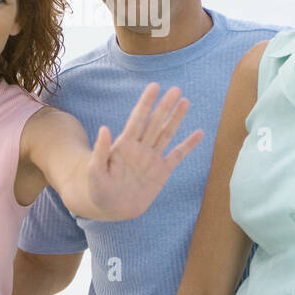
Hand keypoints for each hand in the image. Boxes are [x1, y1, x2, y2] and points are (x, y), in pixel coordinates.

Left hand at [85, 83, 204, 219]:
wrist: (110, 208)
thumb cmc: (97, 188)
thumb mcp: (94, 171)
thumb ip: (100, 151)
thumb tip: (104, 128)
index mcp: (124, 145)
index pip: (137, 119)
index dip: (146, 103)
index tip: (154, 86)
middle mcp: (140, 148)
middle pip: (155, 122)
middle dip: (165, 106)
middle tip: (175, 89)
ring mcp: (152, 159)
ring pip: (166, 134)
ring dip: (176, 119)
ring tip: (185, 101)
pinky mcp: (162, 173)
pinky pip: (177, 156)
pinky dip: (188, 145)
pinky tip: (199, 133)